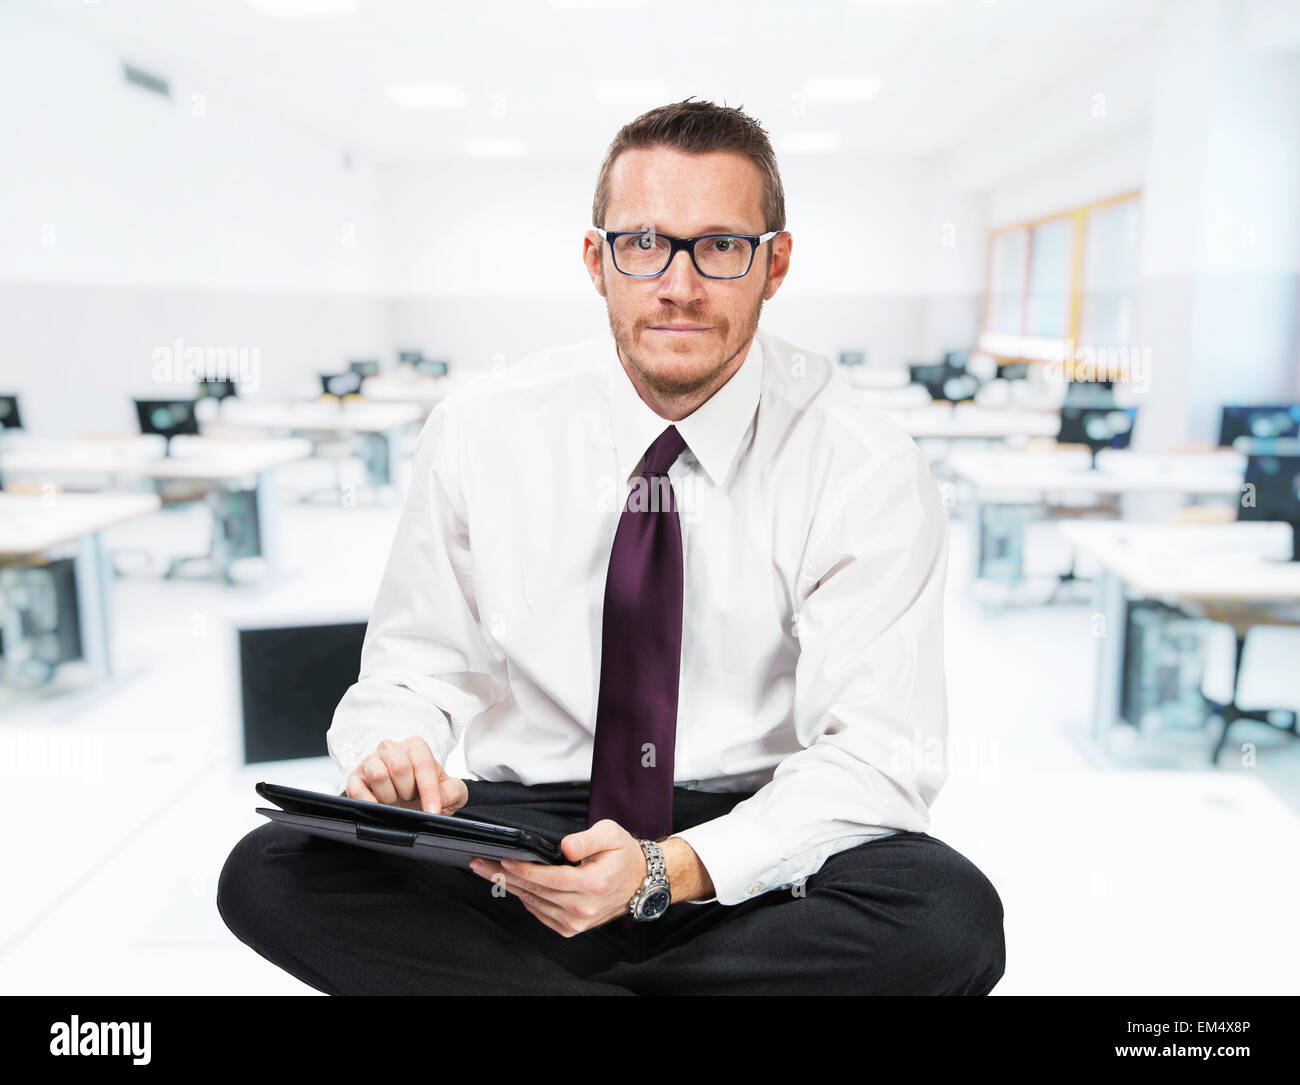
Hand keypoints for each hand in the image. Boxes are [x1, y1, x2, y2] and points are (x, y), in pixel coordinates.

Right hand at [344, 736, 466, 814]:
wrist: (406, 800)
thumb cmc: (426, 790)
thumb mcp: (449, 791)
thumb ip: (453, 792)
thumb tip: (438, 800)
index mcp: (416, 746)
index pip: (422, 764)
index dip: (429, 791)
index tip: (432, 811)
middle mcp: (391, 749)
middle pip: (399, 767)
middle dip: (408, 791)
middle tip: (410, 798)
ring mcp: (370, 761)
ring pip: (378, 774)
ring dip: (389, 795)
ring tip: (394, 800)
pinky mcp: (355, 778)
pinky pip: (356, 789)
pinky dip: (369, 802)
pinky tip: (379, 806)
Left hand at [468, 819, 647, 936]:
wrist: (640, 882)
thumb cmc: (624, 855)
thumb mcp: (611, 834)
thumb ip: (587, 839)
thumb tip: (564, 847)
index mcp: (594, 883)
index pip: (550, 879)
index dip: (524, 870)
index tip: (503, 858)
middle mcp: (584, 907)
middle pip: (535, 892)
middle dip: (504, 876)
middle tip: (480, 863)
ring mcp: (577, 921)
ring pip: (533, 904)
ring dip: (509, 887)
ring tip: (488, 872)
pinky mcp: (571, 927)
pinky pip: (540, 913)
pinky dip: (524, 898)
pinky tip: (513, 885)